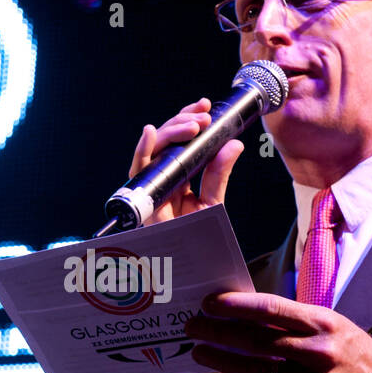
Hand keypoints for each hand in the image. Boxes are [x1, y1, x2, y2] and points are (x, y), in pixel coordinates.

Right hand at [129, 98, 243, 225]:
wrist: (190, 266)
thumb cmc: (197, 237)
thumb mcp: (212, 201)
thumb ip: (219, 173)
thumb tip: (235, 143)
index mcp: (178, 175)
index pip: (180, 140)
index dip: (188, 118)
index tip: (206, 106)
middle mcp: (162, 177)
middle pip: (166, 141)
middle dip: (183, 122)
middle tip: (203, 119)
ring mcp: (151, 186)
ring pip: (153, 150)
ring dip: (170, 132)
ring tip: (192, 126)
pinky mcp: (142, 199)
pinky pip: (136, 172)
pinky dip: (142, 151)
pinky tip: (150, 133)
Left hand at [184, 291, 371, 372]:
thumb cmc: (343, 343)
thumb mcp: (325, 320)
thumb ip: (288, 318)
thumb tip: (241, 313)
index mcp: (321, 322)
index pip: (271, 310)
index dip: (236, 306)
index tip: (209, 302)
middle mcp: (318, 350)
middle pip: (258, 341)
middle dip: (220, 333)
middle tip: (193, 327)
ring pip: (259, 370)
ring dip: (223, 360)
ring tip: (200, 352)